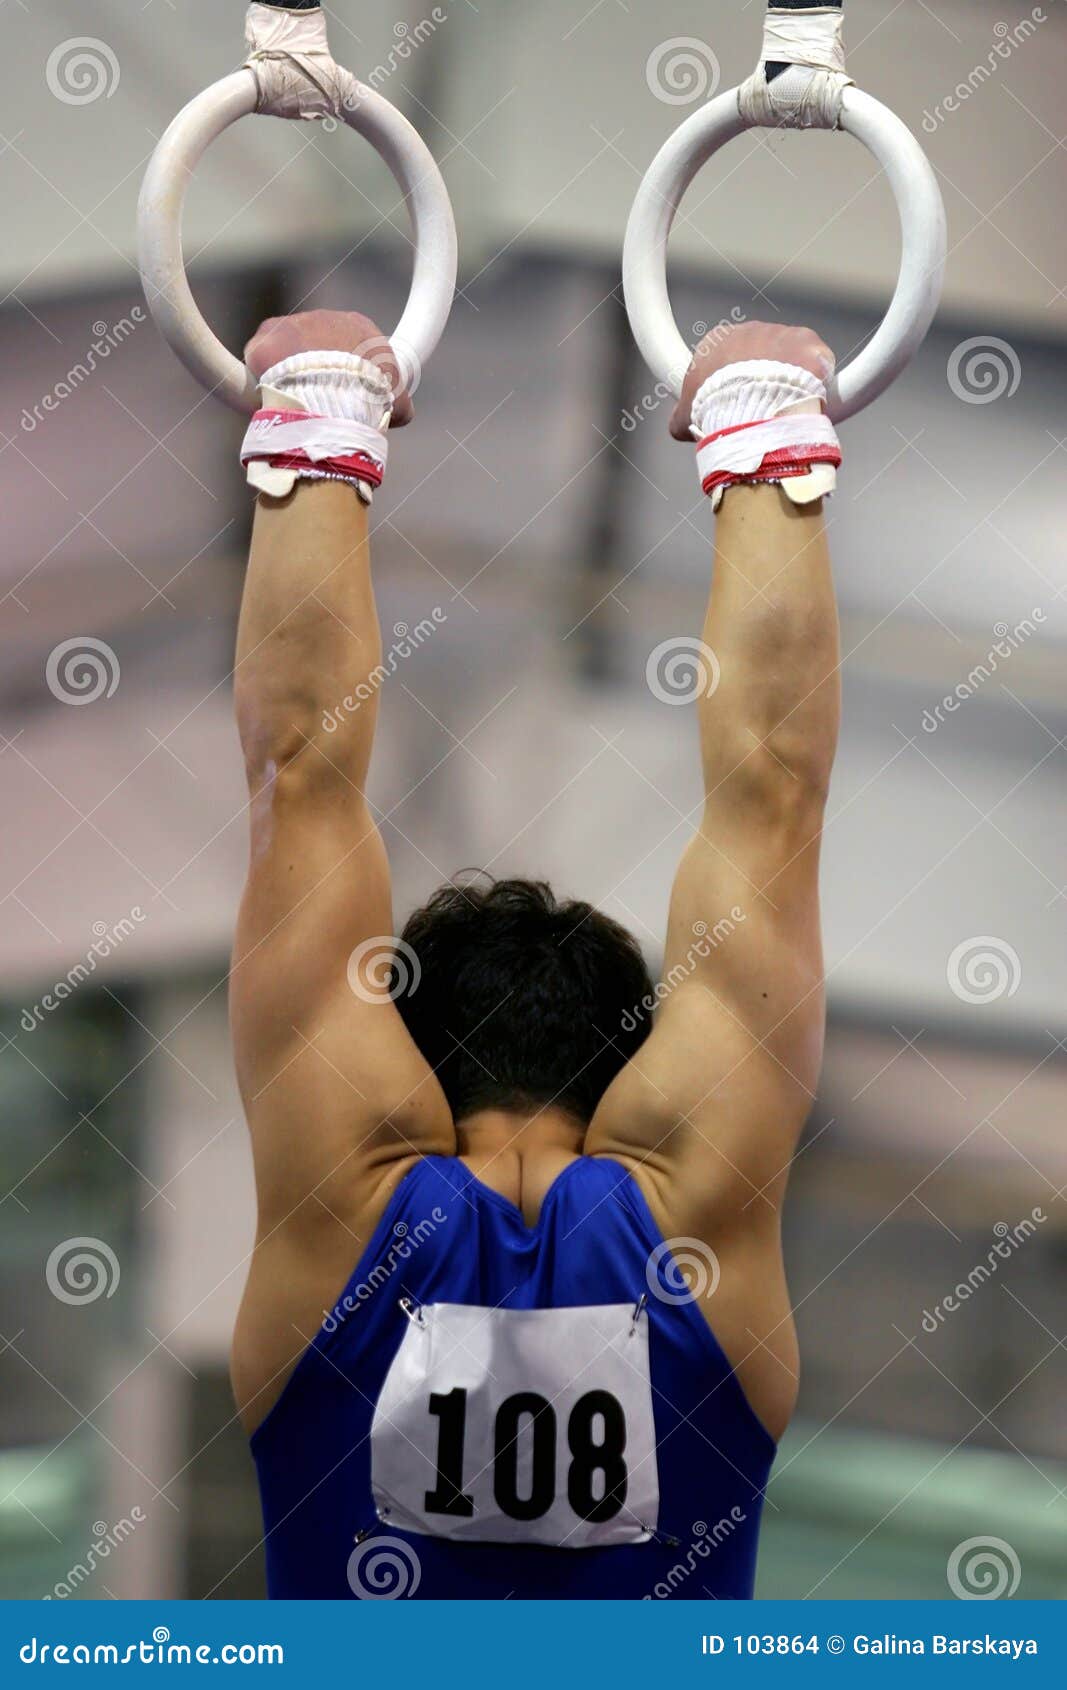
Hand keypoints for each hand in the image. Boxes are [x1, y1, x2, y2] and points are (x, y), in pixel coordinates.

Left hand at [245, 309, 413, 426]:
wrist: (333, 393)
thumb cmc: (370, 397)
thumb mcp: (397, 401)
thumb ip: (398, 401)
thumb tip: (402, 412)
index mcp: (359, 327)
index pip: (352, 346)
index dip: (349, 371)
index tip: (346, 392)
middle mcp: (325, 317)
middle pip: (316, 346)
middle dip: (315, 372)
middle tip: (318, 402)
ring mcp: (293, 324)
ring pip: (287, 351)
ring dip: (289, 374)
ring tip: (294, 405)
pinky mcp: (266, 337)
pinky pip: (261, 357)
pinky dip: (263, 376)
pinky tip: (271, 398)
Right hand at [669, 321, 833, 440]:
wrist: (751, 403)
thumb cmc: (713, 409)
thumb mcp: (686, 416)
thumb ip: (682, 417)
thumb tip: (677, 428)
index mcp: (716, 342)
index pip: (723, 362)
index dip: (729, 387)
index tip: (734, 406)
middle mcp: (748, 330)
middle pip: (758, 357)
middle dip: (761, 383)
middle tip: (762, 413)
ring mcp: (779, 333)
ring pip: (788, 360)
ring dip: (789, 383)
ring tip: (786, 412)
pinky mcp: (807, 341)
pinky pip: (815, 361)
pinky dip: (814, 380)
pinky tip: (809, 402)